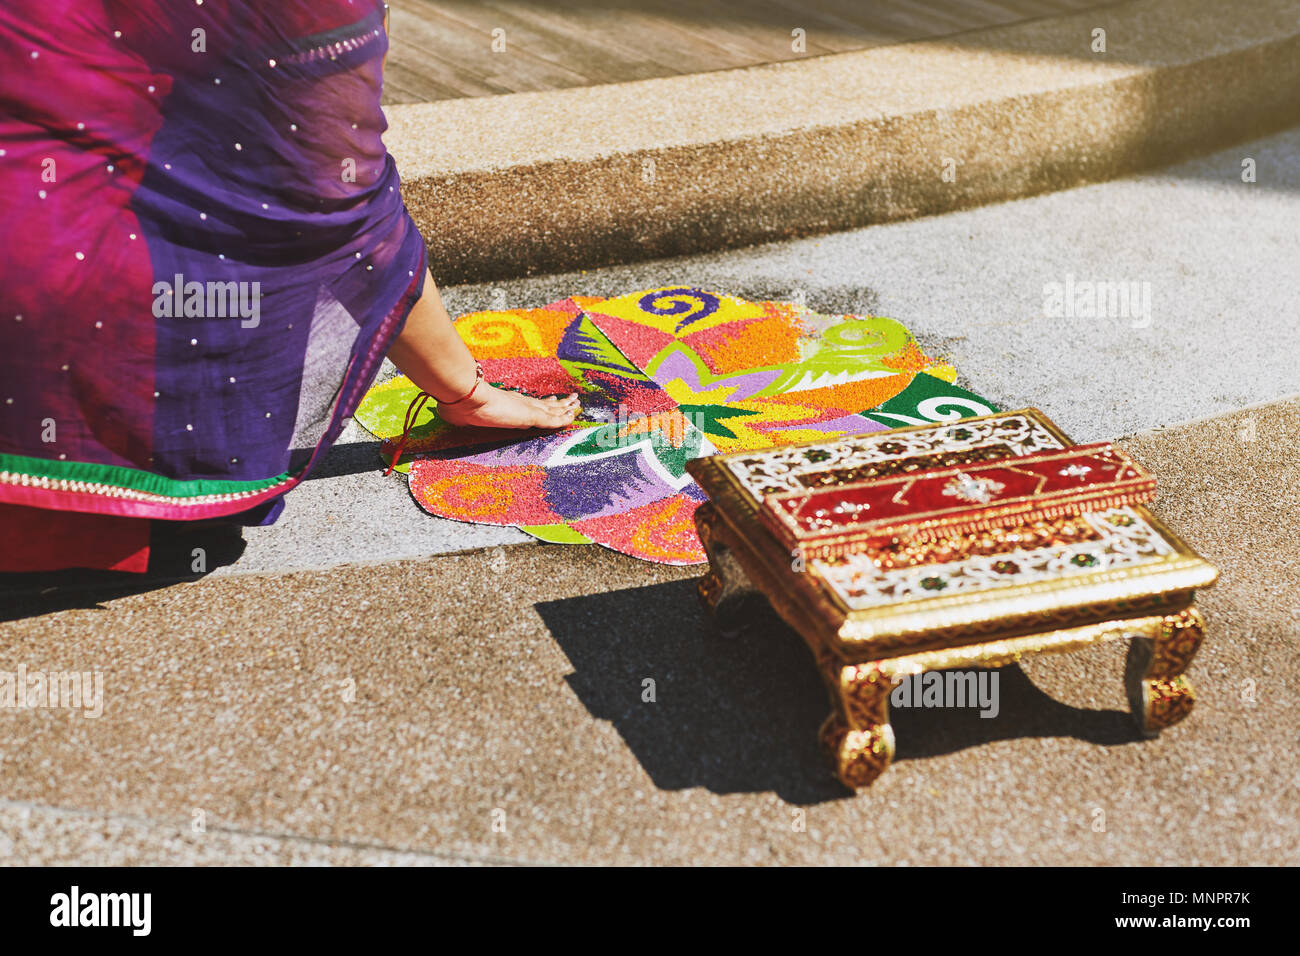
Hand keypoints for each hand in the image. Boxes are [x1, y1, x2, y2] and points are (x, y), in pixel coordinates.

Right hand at [436, 383, 579, 429]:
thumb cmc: (459, 403)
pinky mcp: (528, 415)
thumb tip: (444, 410)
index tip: (555, 402)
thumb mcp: (460, 409)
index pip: (530, 404)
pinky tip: (572, 419)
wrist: (464, 396)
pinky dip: (562, 420)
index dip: (544, 404)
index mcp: (507, 403)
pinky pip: (551, 420)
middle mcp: (519, 404)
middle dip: (561, 404)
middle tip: (574, 401)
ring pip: (553, 411)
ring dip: (567, 410)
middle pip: (545, 405)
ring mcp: (524, 409)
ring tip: (579, 406)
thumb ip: (458, 411)